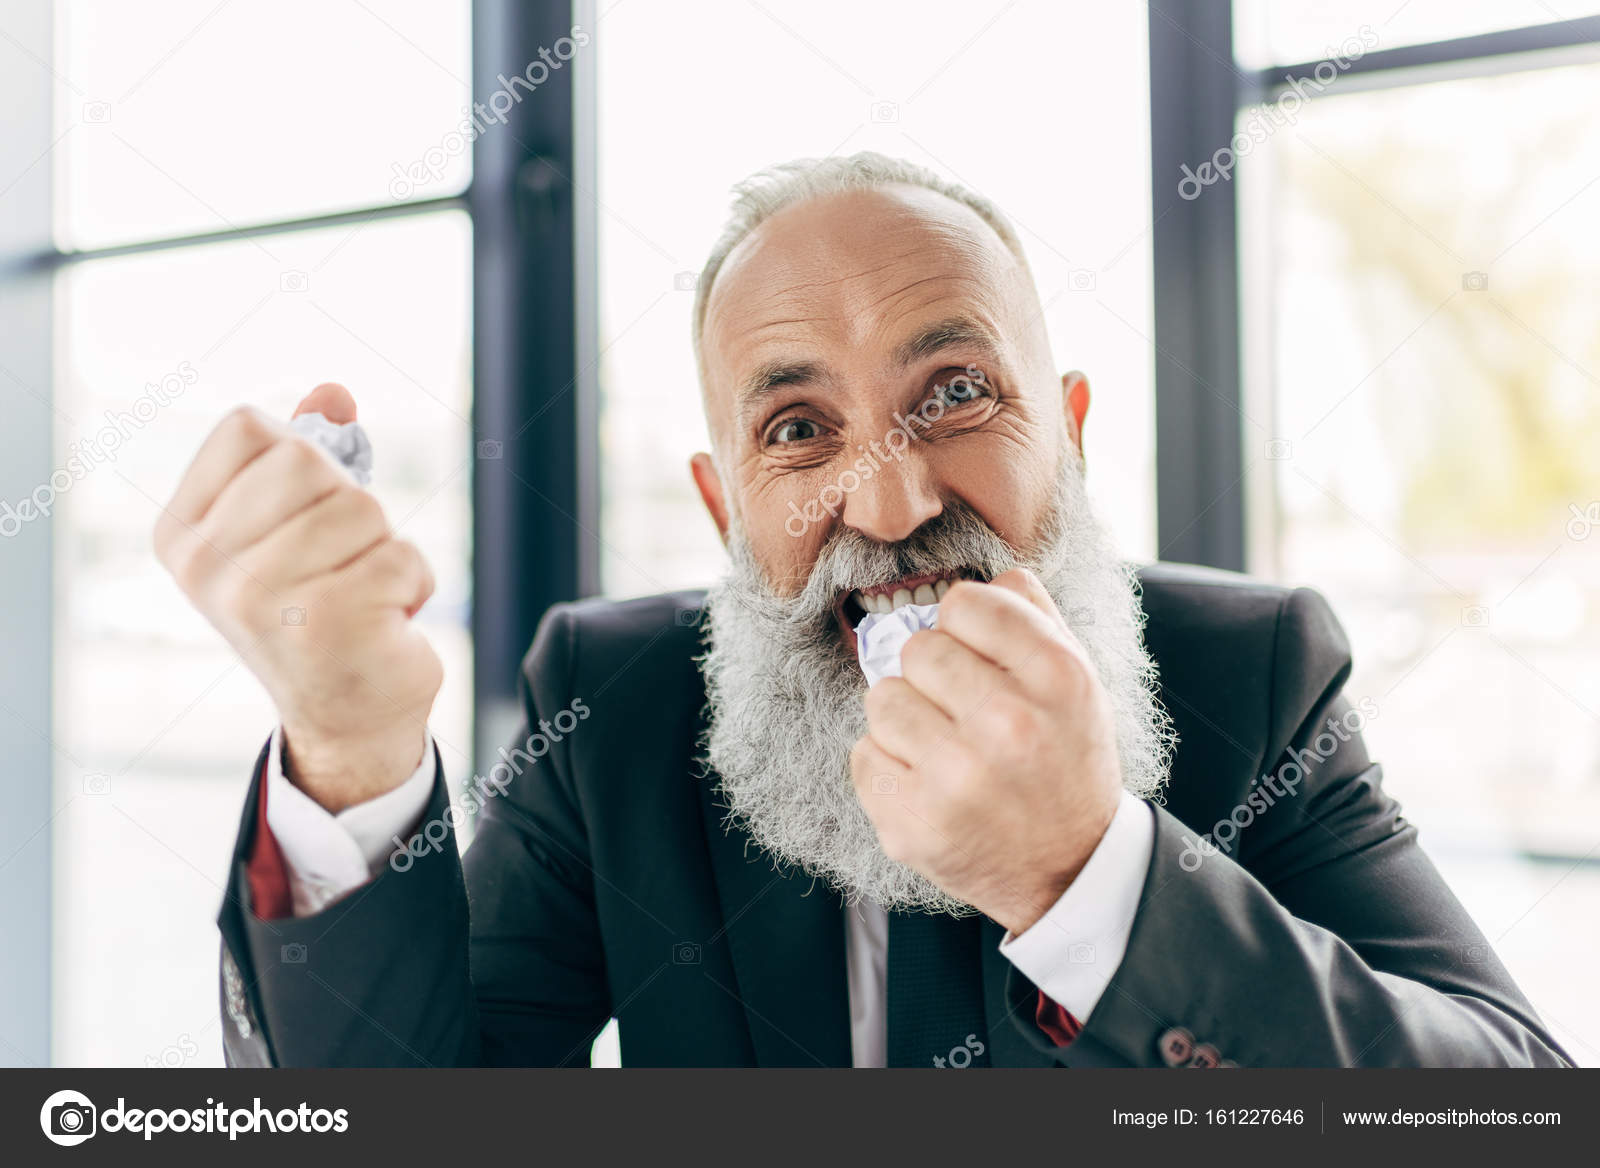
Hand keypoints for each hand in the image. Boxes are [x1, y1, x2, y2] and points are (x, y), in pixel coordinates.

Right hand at [153, 383, 440, 812]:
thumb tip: (333, 391)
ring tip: (362, 594)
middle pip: (308, 461)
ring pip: (364, 508)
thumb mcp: (298, 525)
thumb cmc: (321, 608)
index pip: (250, 428)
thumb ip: (307, 452)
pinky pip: (403, 556)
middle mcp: (207, 566)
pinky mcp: (326, 625)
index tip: (301, 518)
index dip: (302, 456)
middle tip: (340, 562)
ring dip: (385, 547)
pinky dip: (413, 583)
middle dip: (350, 504)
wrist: (348, 715)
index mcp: (184, 534)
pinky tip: (384, 622)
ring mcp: (260, 598)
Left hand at [849, 568, 1122, 933]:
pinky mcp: (913, 824)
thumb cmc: (1064, 762)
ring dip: (906, 720)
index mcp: (1056, 677)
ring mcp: (956, 778)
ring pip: (882, 698)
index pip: (965, 603)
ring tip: (945, 749)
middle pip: (917, 648)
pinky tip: (928, 785)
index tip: (978, 656)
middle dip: (934, 675)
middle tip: (964, 712)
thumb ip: (1033, 616)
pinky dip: (888, 767)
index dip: (965, 626)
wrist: (1069, 872)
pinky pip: (863, 754)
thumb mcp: (1077, 682)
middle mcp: (1008, 724)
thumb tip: (985, 577)